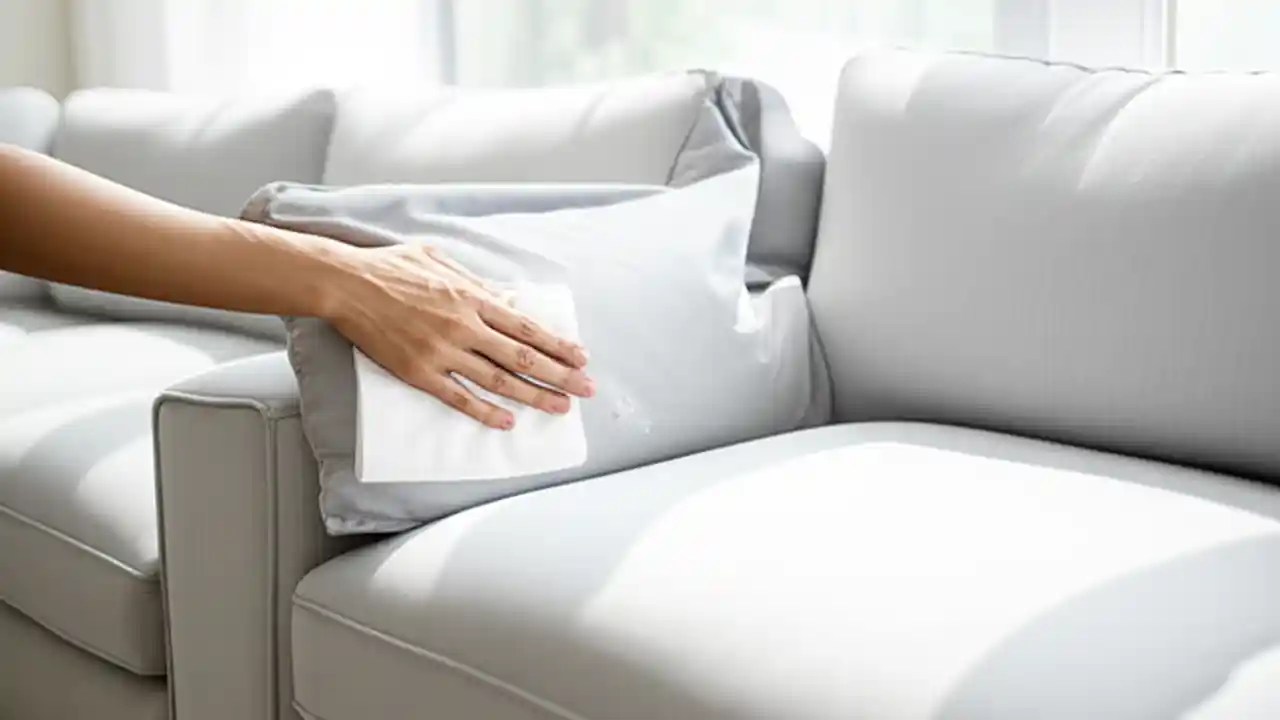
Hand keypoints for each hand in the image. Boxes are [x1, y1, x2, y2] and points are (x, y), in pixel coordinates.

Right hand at [326, 243, 593, 428]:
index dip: (558, 345)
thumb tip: (505, 298)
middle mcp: (464, 326)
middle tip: (586, 389)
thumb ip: (475, 281)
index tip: (581, 358)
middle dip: (560, 375)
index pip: (527, 327)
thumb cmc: (393, 266)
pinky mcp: (419, 372)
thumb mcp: (441, 259)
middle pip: (523, 357)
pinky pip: (458, 397)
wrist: (348, 285)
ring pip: (498, 380)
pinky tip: (507, 422)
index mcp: (473, 297)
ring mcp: (442, 352)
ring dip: (533, 396)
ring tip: (560, 408)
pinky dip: (485, 411)